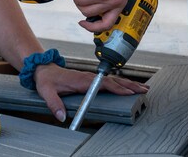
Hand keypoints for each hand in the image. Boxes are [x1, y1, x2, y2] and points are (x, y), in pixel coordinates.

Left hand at [33, 63, 148, 121]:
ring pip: (113, 80)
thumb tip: (61, 117)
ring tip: (143, 88)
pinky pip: (109, 81)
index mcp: (81, 80)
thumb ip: (54, 104)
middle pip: (113, 80)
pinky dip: (121, 83)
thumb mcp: (47, 92)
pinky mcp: (91, 80)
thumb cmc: (47, 80)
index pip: (103, 83)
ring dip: (129, 83)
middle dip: (130, 85)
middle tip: (144, 89)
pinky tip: (129, 87)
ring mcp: (91, 78)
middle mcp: (89, 77)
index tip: (128, 92)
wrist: (44, 70)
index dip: (117, 87)